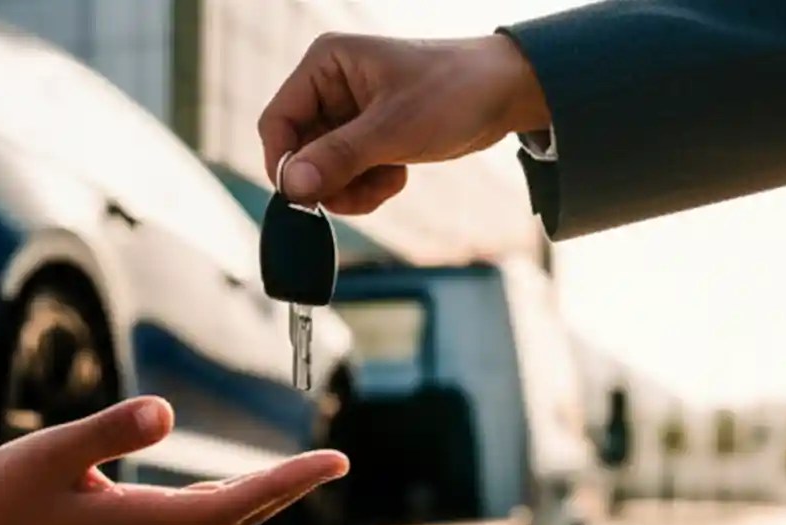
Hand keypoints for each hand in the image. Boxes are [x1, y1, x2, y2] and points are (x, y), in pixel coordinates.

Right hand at [0, 396, 348, 524]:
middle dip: (290, 489)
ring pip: (217, 519)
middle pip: (238, 516)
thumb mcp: (52, 452)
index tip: (334, 462)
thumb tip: (166, 413)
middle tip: (337, 463)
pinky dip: (225, 500)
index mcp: (140, 521)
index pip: (234, 506)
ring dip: (263, 496)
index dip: (288, 483)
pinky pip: (189, 515)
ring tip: (301, 473)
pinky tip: (229, 493)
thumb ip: (107, 430)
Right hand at [259, 32, 549, 213]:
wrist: (507, 93)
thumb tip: (292, 187)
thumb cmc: (453, 92)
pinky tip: (399, 175)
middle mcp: (331, 86)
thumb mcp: (392, 129)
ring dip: (352, 188)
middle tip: (361, 194)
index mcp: (326, 65)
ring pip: (324, 170)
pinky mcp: (369, 136)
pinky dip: (370, 185)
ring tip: (388, 181)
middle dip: (330, 181)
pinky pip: (349, 174)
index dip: (285, 163)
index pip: (278, 121)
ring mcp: (349, 113)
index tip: (303, 198)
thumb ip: (337, 158)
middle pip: (300, 151)